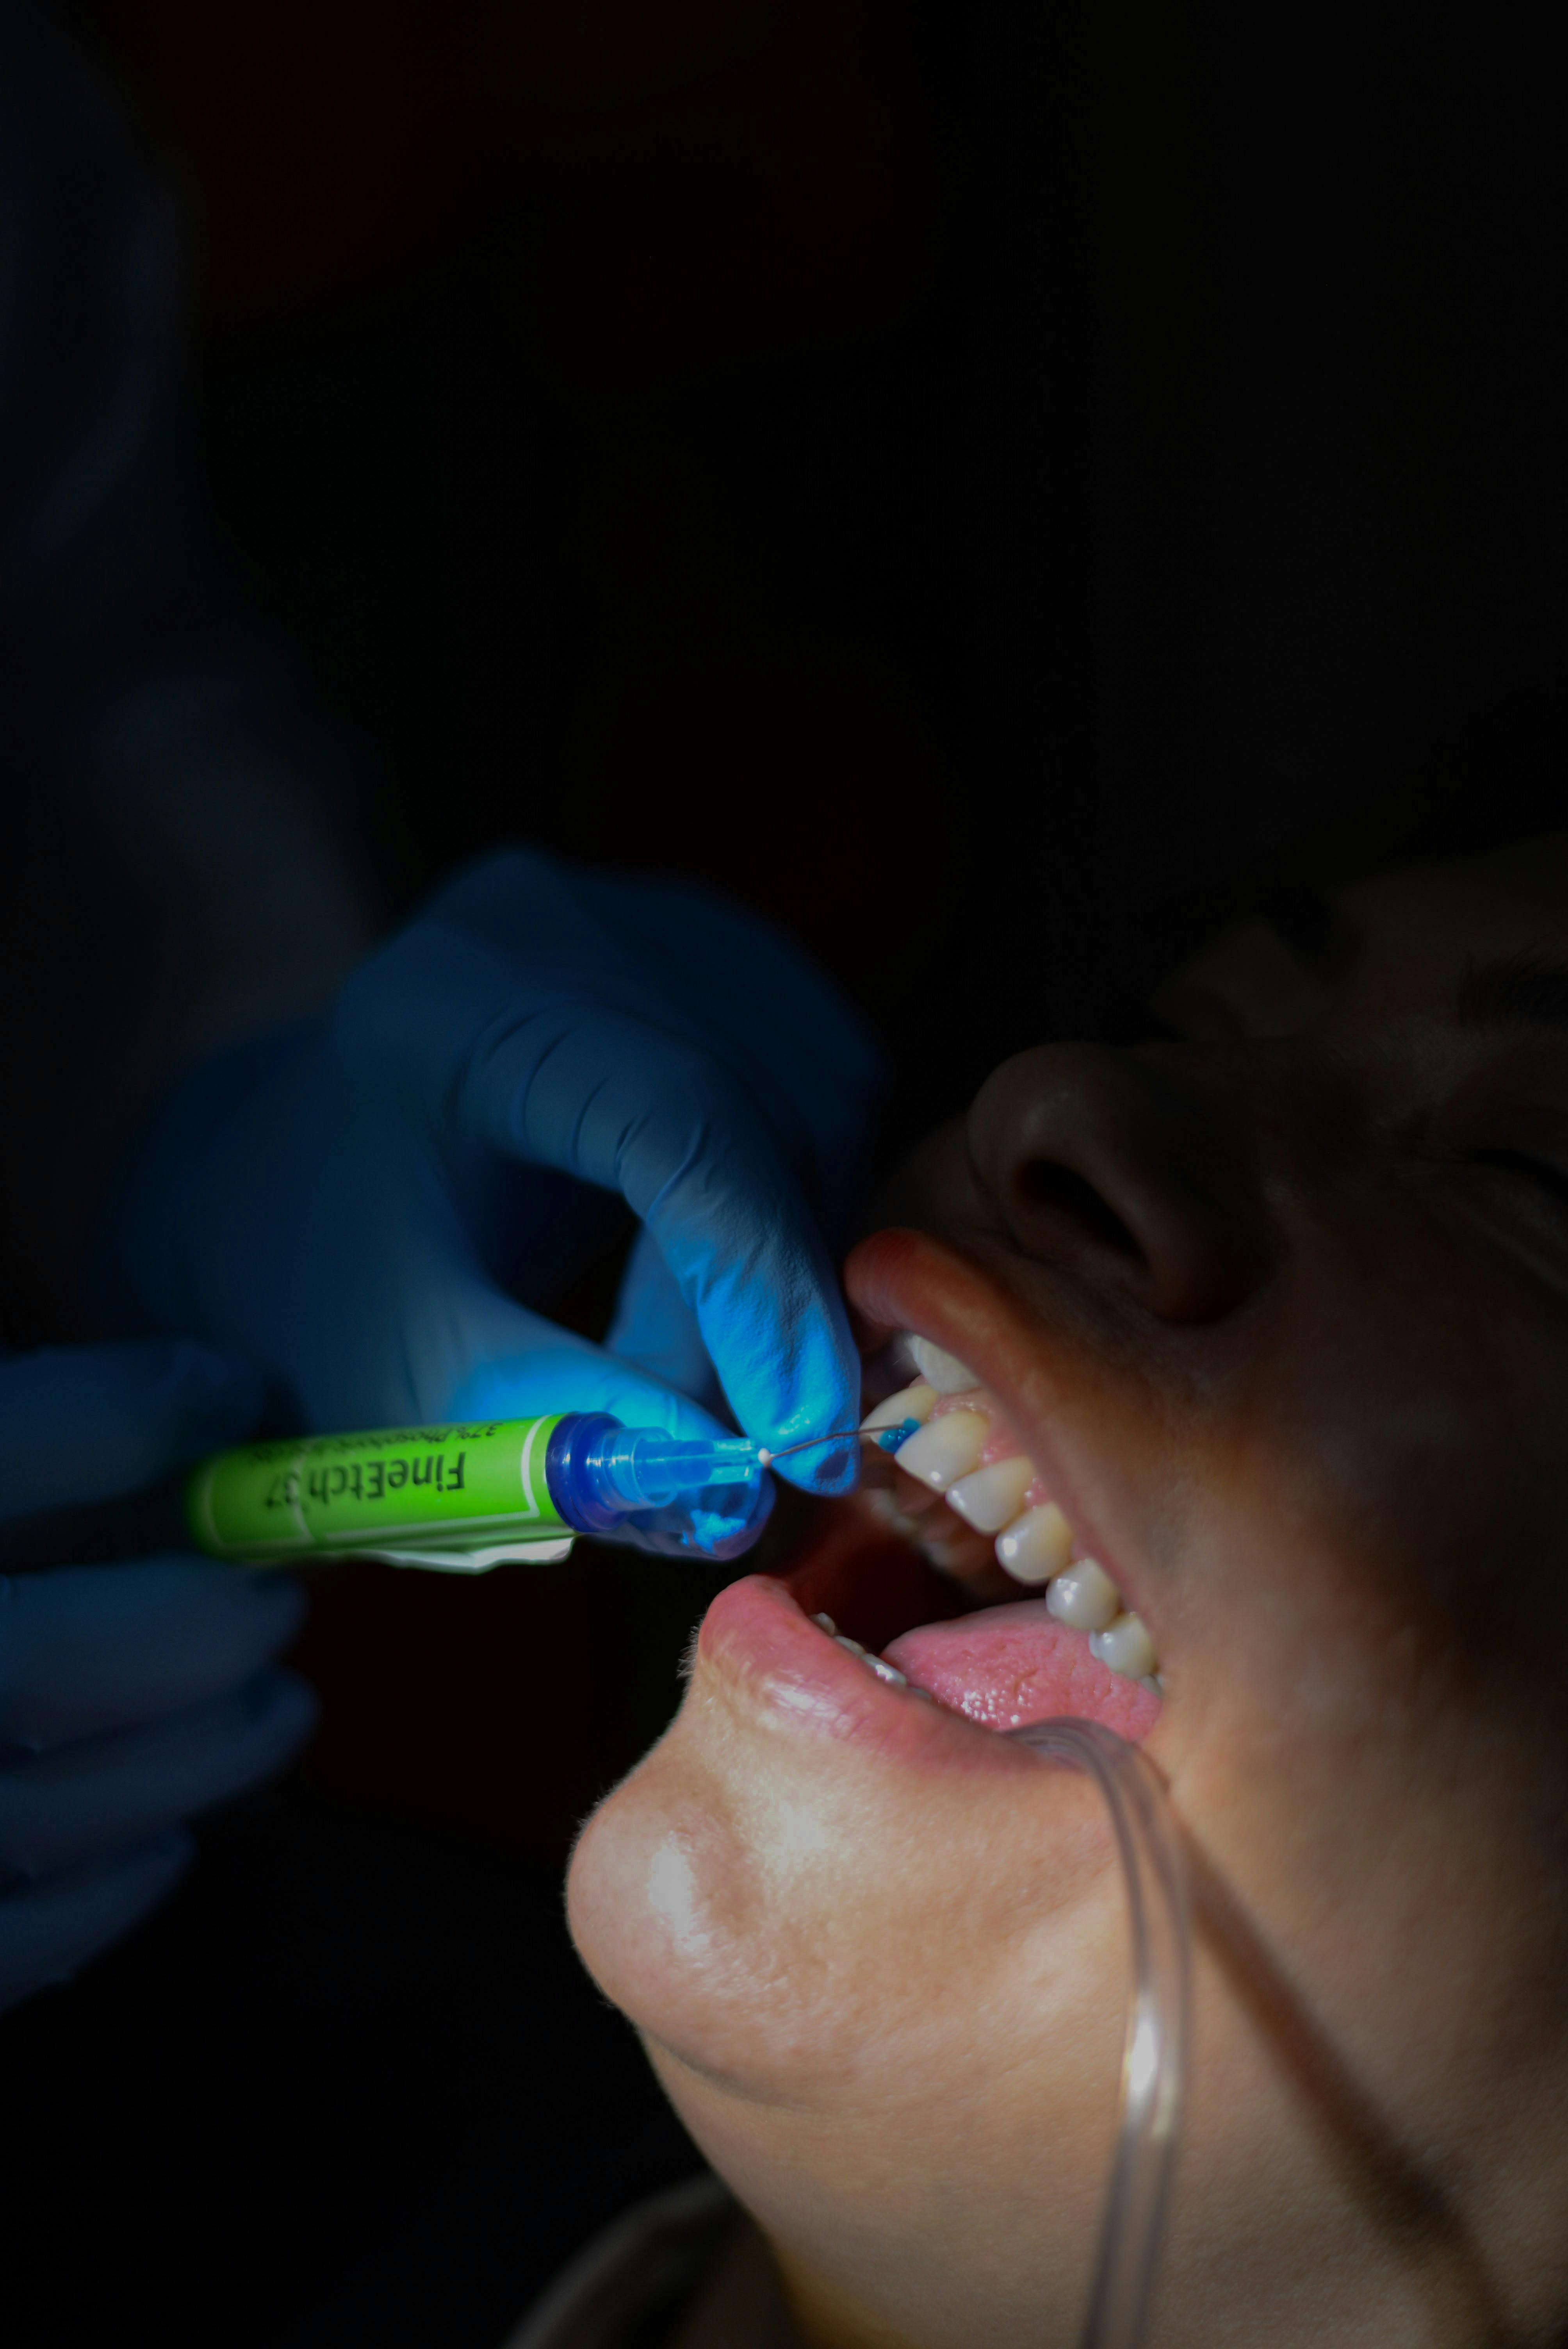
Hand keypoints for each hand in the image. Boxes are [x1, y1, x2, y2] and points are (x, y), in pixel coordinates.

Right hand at [0, 1341, 314, 2012]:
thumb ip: (0, 1446)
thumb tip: (155, 1404)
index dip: (130, 1410)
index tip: (230, 1391)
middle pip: (39, 1663)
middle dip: (192, 1622)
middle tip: (277, 1593)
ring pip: (50, 1812)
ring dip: (194, 1757)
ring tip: (278, 1706)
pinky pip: (7, 1944)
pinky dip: (101, 1898)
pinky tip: (163, 1844)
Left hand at [97, 855, 882, 1551]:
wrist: (285, 1167)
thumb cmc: (315, 1279)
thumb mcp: (402, 1380)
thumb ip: (556, 1430)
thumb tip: (731, 1492)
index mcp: (449, 1003)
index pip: (670, 1115)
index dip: (751, 1285)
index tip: (791, 1441)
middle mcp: (563, 926)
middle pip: (753, 1116)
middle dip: (768, 1307)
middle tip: (750, 1449)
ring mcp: (649, 919)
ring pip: (810, 1113)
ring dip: (778, 1270)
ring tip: (688, 1366)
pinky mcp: (711, 954)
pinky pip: (816, 1100)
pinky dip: (785, 1220)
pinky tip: (709, 1286)